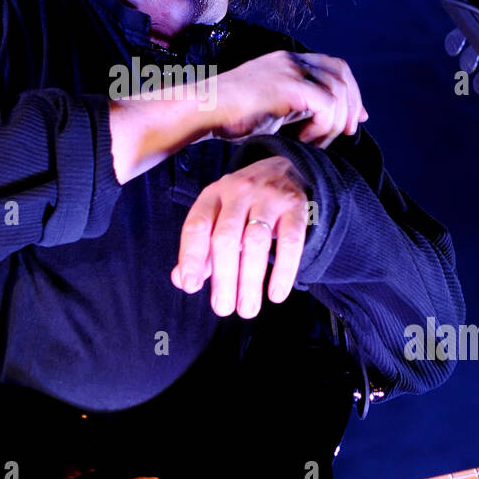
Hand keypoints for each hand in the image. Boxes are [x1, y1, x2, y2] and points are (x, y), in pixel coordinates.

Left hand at [170, 156, 313, 317]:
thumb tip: (182, 280)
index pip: (197, 226)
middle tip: (223, 309)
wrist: (284, 169)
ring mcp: (268, 197)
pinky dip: (284, 271)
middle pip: (226, 238)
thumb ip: (200, 249)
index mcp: (213, 195)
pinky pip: (290, 242)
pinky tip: (276, 294)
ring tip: (247, 309)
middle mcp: (238, 192)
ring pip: (255, 242)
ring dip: (250, 280)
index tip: (191, 286)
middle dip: (224, 278)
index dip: (191, 257)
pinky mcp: (296, 207)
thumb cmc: (243, 204)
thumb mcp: (217, 217)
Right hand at [206, 50, 366, 149]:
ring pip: (338, 92)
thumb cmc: (231, 116)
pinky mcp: (287, 85)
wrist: (202, 110)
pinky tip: (304, 139)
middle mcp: (292, 60)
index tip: (353, 121)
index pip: (336, 67)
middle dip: (352, 106)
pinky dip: (323, 126)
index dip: (351, 93)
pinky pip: (326, 104)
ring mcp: (290, 69)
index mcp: (289, 61)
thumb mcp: (274, 107)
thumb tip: (334, 121)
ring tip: (315, 141)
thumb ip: (303, 108)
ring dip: (335, 123)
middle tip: (348, 133)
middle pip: (342, 74)